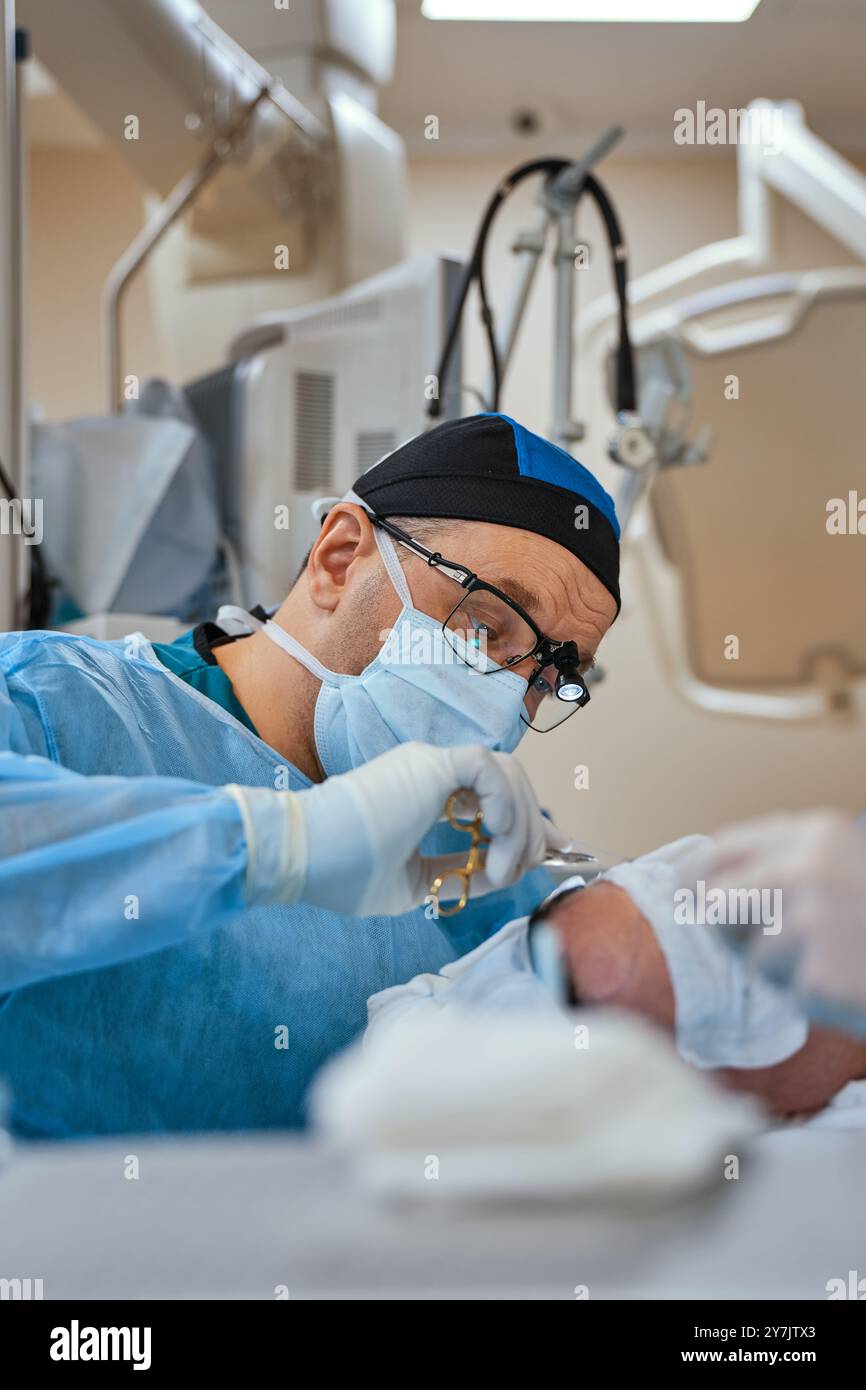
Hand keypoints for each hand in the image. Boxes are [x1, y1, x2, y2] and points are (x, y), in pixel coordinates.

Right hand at [298, 741, 566, 916]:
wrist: (302, 858)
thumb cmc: (344, 874)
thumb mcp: (414, 884)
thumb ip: (455, 873)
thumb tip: (499, 873)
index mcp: (427, 792)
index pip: (495, 793)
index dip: (530, 821)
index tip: (554, 852)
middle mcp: (433, 770)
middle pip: (510, 782)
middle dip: (534, 827)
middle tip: (530, 868)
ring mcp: (431, 763)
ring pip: (506, 774)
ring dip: (518, 825)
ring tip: (502, 870)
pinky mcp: (429, 765)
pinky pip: (488, 769)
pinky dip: (503, 804)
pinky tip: (493, 839)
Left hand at [681, 811, 865, 1014]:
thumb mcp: (842, 861)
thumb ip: (782, 860)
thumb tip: (696, 879)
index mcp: (812, 834)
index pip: (721, 852)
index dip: (701, 879)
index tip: (693, 897)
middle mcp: (805, 870)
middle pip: (714, 902)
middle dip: (725, 926)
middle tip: (750, 942)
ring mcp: (811, 922)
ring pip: (745, 951)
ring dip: (773, 964)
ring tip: (821, 958)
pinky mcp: (817, 975)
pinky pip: (780, 987)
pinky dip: (803, 992)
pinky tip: (839, 980)